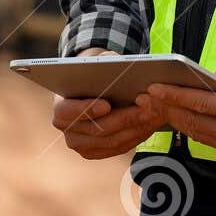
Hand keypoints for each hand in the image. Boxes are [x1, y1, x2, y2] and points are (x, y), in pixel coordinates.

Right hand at [50, 47, 167, 159]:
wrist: (92, 91)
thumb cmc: (94, 74)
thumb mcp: (95, 63)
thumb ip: (101, 63)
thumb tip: (115, 63)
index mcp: (60, 109)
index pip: (68, 112)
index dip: (87, 109)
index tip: (106, 104)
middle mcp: (68, 132)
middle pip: (97, 130)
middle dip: (124, 118)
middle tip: (145, 107)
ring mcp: (83, 146)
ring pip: (113, 141)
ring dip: (136, 128)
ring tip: (155, 114)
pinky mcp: (100, 153)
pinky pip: (121, 147)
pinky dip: (138, 135)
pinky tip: (151, 123)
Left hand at [136, 55, 215, 161]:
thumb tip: (205, 77)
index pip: (201, 104)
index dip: (173, 96)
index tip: (152, 88)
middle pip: (194, 123)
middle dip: (166, 109)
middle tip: (143, 97)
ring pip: (199, 136)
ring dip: (176, 120)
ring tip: (155, 106)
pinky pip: (211, 142)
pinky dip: (194, 128)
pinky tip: (179, 116)